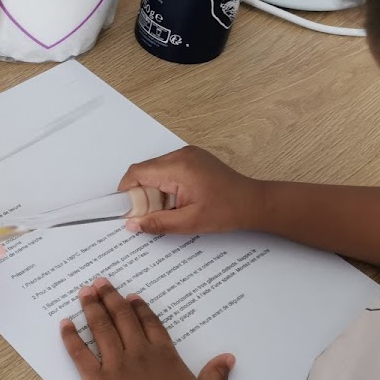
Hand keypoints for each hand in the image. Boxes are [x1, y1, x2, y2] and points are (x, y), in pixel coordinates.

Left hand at [61, 277, 233, 379]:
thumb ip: (216, 374)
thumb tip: (228, 358)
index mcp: (165, 355)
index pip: (149, 322)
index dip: (138, 307)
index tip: (130, 296)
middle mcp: (140, 354)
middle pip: (122, 317)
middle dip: (110, 297)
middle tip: (100, 283)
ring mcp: (118, 366)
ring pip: (101, 328)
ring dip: (91, 307)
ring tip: (84, 292)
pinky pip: (80, 354)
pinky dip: (70, 337)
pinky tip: (65, 324)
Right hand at [118, 146, 262, 234]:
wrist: (254, 202)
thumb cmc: (227, 210)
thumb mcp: (189, 222)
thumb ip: (157, 223)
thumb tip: (132, 224)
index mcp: (178, 167)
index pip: (137, 172)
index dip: (126, 191)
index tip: (126, 209)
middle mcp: (180, 155)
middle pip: (144, 170)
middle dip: (140, 193)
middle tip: (149, 214)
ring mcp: (187, 154)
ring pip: (154, 169)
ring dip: (153, 189)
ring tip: (167, 208)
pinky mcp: (192, 158)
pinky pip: (167, 168)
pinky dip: (164, 184)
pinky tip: (176, 200)